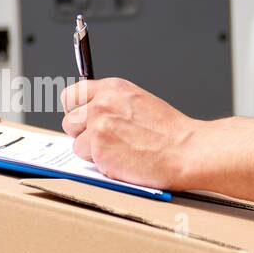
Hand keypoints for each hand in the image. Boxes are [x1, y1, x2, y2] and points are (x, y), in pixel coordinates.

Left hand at [60, 78, 199, 190]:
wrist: (185, 150)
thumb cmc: (168, 133)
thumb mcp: (137, 103)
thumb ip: (111, 104)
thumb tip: (89, 114)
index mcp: (112, 88)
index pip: (72, 95)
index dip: (76, 111)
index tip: (83, 121)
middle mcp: (102, 102)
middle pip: (69, 120)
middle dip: (82, 134)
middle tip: (105, 141)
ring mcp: (98, 124)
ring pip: (76, 142)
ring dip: (91, 151)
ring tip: (118, 151)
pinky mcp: (98, 147)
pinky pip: (85, 160)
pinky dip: (100, 164)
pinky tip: (121, 160)